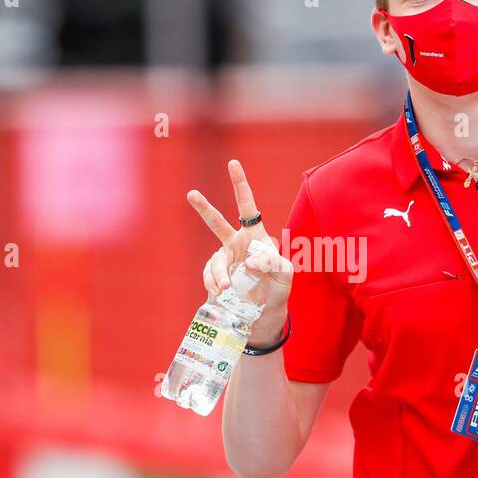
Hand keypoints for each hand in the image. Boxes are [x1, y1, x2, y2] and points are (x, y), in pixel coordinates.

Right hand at [187, 159, 292, 343]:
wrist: (264, 314)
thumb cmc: (278, 289)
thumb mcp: (285, 275)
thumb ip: (272, 262)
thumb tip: (248, 260)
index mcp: (256, 236)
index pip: (248, 207)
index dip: (240, 185)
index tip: (233, 164)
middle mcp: (236, 245)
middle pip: (217, 222)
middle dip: (204, 208)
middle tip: (191, 193)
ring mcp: (224, 261)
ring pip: (215, 260)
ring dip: (219, 274)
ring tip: (227, 288)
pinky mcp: (215, 278)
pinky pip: (210, 277)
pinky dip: (215, 285)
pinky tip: (223, 293)